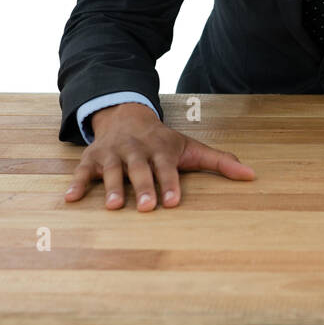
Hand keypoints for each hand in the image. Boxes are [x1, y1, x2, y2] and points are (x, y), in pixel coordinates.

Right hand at [63, 102, 255, 209]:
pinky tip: (71, 200)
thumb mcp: (191, 148)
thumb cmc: (164, 141)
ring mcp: (113, 153)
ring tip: (114, 207)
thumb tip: (252, 175)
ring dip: (113, 187)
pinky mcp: (92, 158)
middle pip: (140, 170)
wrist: (127, 116)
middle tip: (146, 209)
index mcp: (161, 148)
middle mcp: (137, 149)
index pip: (167, 168)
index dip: (170, 184)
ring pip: (113, 171)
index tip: (173, 203)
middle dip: (144, 187)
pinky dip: (77, 184)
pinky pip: (83, 171)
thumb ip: (220, 162)